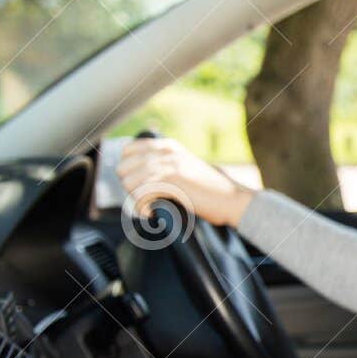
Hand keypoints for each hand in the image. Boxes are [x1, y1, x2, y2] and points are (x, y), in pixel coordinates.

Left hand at [116, 136, 254, 226]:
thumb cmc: (210, 191)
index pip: (127, 152)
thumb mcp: (185, 168)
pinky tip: (154, 212)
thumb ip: (163, 165)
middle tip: (146, 200)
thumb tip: (134, 174)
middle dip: (131, 188)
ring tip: (151, 208)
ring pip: (129, 183)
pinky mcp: (170, 181)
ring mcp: (167, 164)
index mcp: (167, 145)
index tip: (141, 187)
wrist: (232, 200)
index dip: (129, 172)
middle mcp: (164, 151)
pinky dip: (143, 208)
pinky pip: (141, 195)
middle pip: (124, 169)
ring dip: (136, 200)